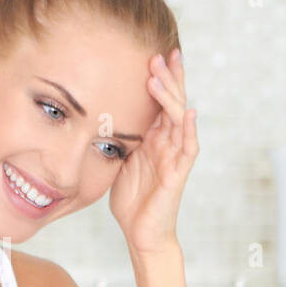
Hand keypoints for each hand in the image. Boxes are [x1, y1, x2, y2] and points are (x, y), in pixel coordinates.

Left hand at [109, 49, 199, 255]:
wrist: (141, 234)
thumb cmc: (131, 200)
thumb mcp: (118, 161)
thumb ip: (118, 139)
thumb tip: (97, 117)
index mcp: (153, 139)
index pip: (159, 101)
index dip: (159, 79)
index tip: (153, 53)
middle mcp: (167, 143)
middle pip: (172, 102)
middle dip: (167, 78)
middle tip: (158, 54)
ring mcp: (175, 157)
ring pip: (178, 119)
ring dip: (171, 96)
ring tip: (160, 74)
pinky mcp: (178, 174)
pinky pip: (188, 149)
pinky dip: (188, 130)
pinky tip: (187, 113)